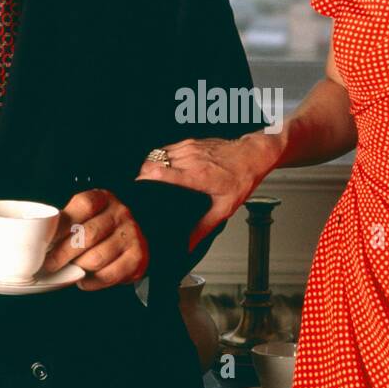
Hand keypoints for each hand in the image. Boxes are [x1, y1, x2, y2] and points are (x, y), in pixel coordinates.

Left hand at [41, 189, 148, 290]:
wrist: (132, 237)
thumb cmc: (100, 227)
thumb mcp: (86, 215)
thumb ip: (66, 222)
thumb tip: (38, 240)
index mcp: (104, 198)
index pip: (83, 205)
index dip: (62, 224)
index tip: (44, 240)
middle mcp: (120, 214)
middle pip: (88, 235)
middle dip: (63, 253)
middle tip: (48, 264)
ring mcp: (131, 235)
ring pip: (97, 257)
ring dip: (78, 267)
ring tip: (69, 269)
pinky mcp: (137, 257)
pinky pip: (109, 275)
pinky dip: (92, 281)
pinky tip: (84, 279)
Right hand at [134, 133, 279, 251]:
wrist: (252, 154)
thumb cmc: (241, 179)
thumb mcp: (225, 208)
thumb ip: (204, 227)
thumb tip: (189, 245)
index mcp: (197, 175)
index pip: (161, 173)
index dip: (143, 181)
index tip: (136, 191)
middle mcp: (190, 159)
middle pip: (152, 163)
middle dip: (142, 176)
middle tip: (139, 191)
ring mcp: (189, 147)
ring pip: (156, 154)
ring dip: (148, 167)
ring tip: (146, 181)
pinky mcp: (190, 142)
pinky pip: (166, 149)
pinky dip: (159, 158)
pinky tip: (160, 169)